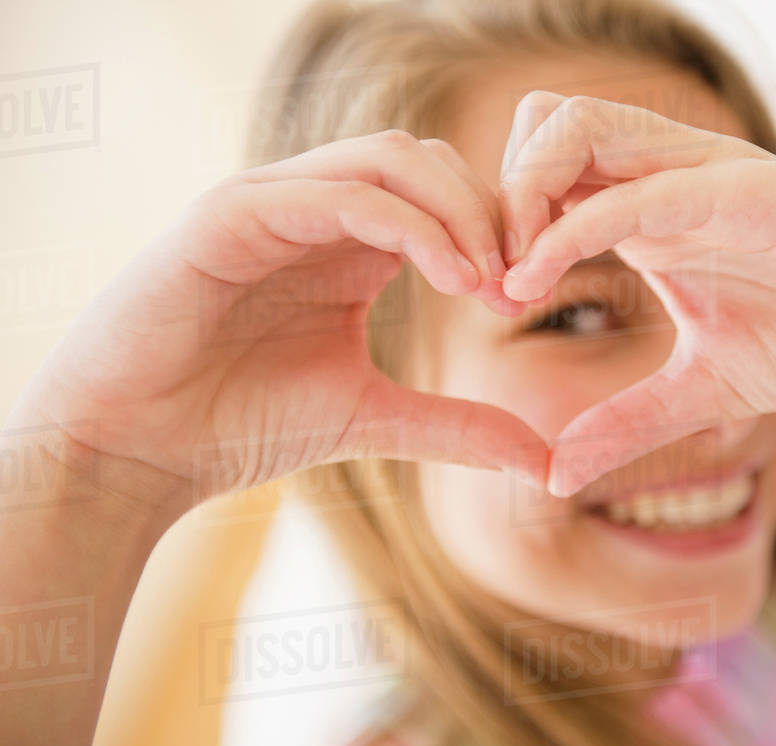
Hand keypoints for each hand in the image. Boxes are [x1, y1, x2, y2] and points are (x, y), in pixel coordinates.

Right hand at [12, 130, 546, 507]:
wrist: (137, 452)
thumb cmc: (239, 425)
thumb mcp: (373, 419)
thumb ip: (456, 427)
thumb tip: (544, 462)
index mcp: (351, 245)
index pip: (445, 196)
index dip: (499, 233)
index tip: (529, 300)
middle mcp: (317, 212)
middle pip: (429, 162)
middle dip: (490, 215)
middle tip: (519, 288)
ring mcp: (273, 203)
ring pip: (390, 159)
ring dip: (458, 211)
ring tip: (488, 283)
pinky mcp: (232, 214)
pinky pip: (337, 192)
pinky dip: (406, 223)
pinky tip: (448, 275)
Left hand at [498, 93, 775, 495]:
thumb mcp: (705, 390)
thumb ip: (629, 423)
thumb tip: (553, 477)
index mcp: (649, 217)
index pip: (540, 183)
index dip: (492, 230)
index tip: (477, 301)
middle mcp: (663, 181)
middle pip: (537, 131)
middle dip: (488, 199)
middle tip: (480, 280)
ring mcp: (702, 177)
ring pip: (573, 128)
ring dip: (519, 195)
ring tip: (510, 278)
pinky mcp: (746, 188)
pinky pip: (640, 189)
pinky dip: (574, 227)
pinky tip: (535, 279)